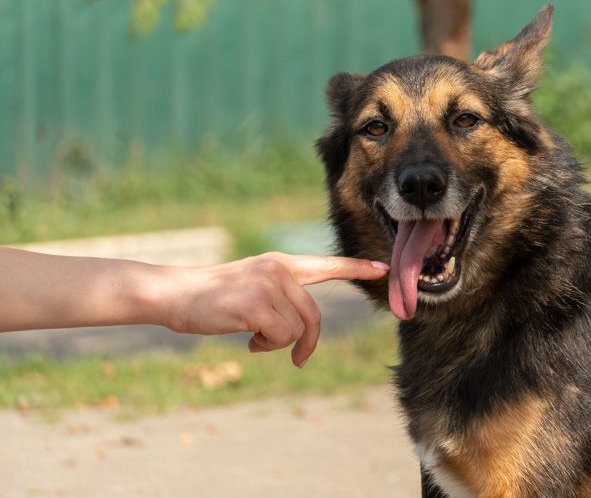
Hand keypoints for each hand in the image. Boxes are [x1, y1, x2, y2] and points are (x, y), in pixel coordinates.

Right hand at [159, 252, 388, 367]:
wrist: (174, 293)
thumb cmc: (212, 298)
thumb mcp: (252, 287)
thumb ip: (280, 297)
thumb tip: (301, 332)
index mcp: (281, 264)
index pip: (326, 265)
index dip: (355, 268)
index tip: (383, 267)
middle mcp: (279, 269)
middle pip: (313, 316)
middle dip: (307, 343)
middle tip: (296, 359)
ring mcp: (268, 284)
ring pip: (296, 329)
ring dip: (277, 343)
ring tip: (253, 338)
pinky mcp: (256, 303)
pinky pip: (281, 337)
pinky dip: (266, 346)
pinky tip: (247, 340)